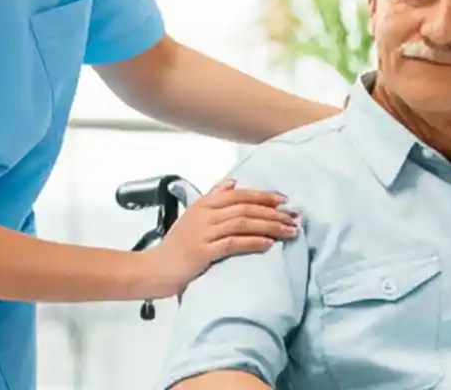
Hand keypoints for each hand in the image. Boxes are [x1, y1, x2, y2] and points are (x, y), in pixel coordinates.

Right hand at [144, 179, 298, 295]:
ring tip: (288, 231)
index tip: (283, 201)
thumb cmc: (177, 245)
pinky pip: (234, 243)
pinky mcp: (204, 251)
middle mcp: (205, 215)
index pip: (239, 195)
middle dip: (273, 212)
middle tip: (293, 217)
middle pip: (245, 208)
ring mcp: (204, 233)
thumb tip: (232, 183)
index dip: (263, 196)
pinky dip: (253, 242)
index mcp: (204, 204)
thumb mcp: (193, 216)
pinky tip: (268, 244)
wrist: (157, 268)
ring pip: (243, 223)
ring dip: (269, 226)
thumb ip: (213, 197)